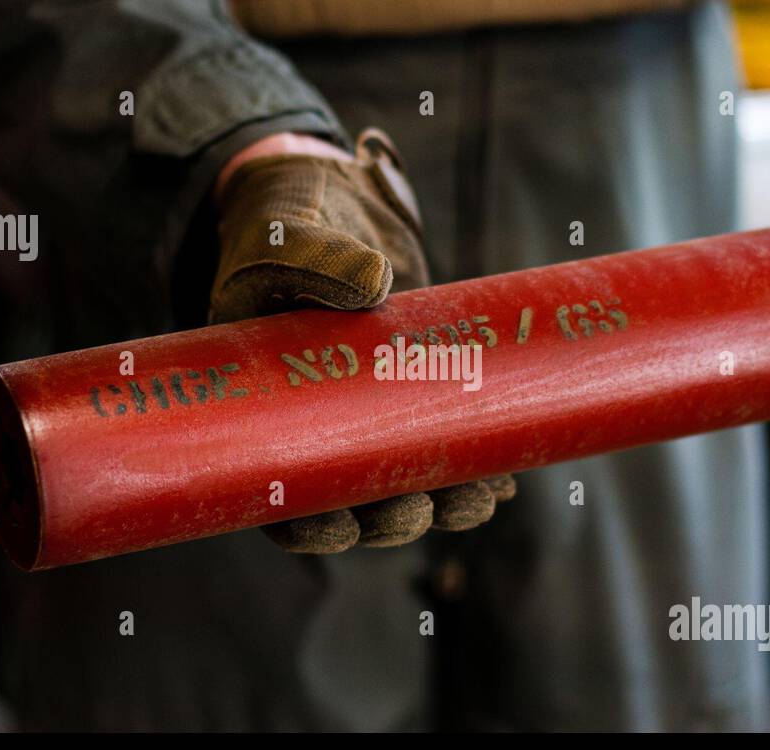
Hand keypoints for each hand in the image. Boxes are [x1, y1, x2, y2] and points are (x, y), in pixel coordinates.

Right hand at [212, 128, 515, 552]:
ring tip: (481, 499)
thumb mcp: (285, 238)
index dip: (307, 525)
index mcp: (265, 406)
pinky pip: (444, 439)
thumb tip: (373, 282)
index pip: (278, 491)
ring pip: (405, 479)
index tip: (341, 529)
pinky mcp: (416, 388)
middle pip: (351, 500)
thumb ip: (316, 259)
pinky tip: (505, 473)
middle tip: (422, 509)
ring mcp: (370, 410)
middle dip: (391, 518)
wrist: (328, 201)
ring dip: (442, 500)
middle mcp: (316, 421)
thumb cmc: (284, 224)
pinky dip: (475, 460)